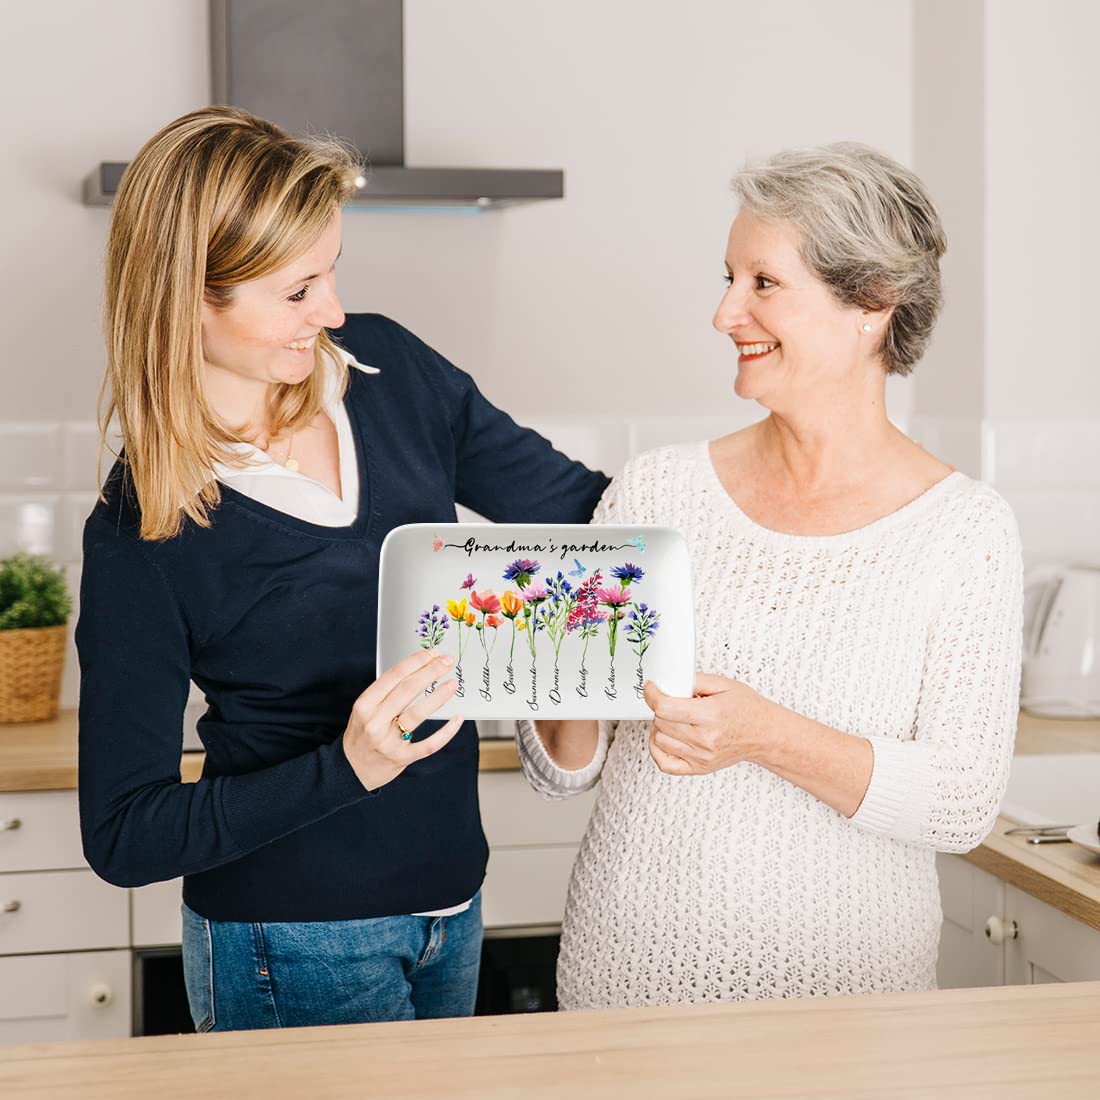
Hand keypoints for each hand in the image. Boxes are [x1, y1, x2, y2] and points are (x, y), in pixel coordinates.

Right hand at [342, 649, 462, 790]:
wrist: (350, 770)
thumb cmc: (362, 735)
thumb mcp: (364, 710)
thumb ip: (386, 694)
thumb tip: (418, 670)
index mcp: (365, 705)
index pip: (393, 676)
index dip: (416, 661)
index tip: (432, 652)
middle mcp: (375, 721)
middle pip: (407, 690)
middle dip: (430, 672)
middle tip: (447, 661)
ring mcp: (388, 741)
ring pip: (418, 714)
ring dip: (439, 696)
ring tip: (453, 684)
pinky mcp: (401, 758)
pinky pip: (429, 744)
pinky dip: (446, 732)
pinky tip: (457, 719)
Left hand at [644, 673, 771, 775]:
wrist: (765, 735)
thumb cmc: (747, 709)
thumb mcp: (723, 684)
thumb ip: (694, 680)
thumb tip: (669, 682)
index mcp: (710, 715)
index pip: (664, 708)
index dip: (652, 695)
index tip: (651, 688)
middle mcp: (705, 739)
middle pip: (660, 722)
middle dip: (660, 708)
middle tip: (672, 701)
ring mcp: (701, 757)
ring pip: (659, 740)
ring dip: (660, 726)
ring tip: (674, 718)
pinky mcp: (699, 768)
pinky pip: (664, 764)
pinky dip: (658, 749)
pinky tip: (665, 738)